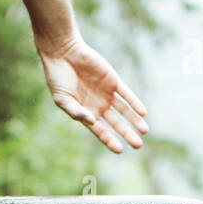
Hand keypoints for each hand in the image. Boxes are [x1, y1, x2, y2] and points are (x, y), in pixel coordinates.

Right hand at [34, 33, 147, 154]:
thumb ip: (76, 112)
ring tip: (144, 131)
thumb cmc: (58, 78)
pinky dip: (134, 102)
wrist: (63, 52)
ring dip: (134, 120)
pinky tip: (142, 112)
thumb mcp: (62, 99)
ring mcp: (106, 93)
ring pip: (124, 110)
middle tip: (138, 145)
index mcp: (85, 113)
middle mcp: (98, 105)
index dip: (110, 141)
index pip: (100, 131)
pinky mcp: (112, 80)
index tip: (120, 150)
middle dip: (127, 134)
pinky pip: (126, 94)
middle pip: (116, 123)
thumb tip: (92, 122)